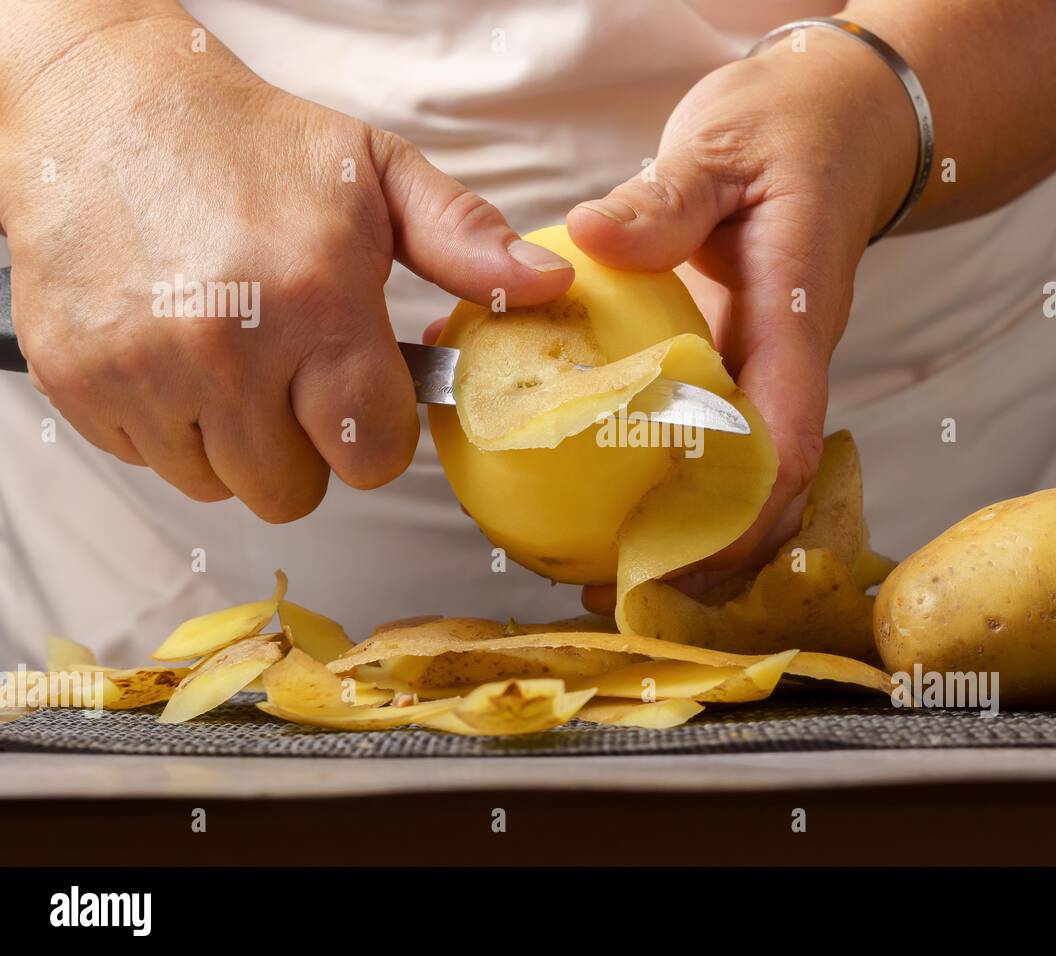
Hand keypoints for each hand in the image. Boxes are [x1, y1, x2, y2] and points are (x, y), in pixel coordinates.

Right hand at [0, 5, 572, 521]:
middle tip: (294, 377)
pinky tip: (176, 355)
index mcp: (317, 300)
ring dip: (236, 444)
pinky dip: (169, 428)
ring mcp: (142, 371)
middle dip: (306, 448)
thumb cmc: (254, 148)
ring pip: (220, 486)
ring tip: (233, 361)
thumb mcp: (377, 176)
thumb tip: (553, 286)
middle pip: (293, 492)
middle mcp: (227, 348)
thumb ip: (467, 240)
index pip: (373, 455)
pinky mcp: (76, 381)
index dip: (377, 434)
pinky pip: (148, 461)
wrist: (105, 107)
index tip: (362, 396)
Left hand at [567, 24, 914, 609]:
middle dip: (714, 554)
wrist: (838, 125)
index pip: (785, 441)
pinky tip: (615, 505)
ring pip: (749, 479)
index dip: (744, 514)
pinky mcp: (744, 366)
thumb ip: (665, 199)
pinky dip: (678, 486)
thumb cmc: (787, 132)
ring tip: (613, 578)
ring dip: (695, 536)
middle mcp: (789, 363)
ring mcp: (769, 371)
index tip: (684, 563)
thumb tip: (592, 239)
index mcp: (793, 321)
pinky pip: (720, 444)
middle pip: (771, 489)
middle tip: (627, 595)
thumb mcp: (721, 148)